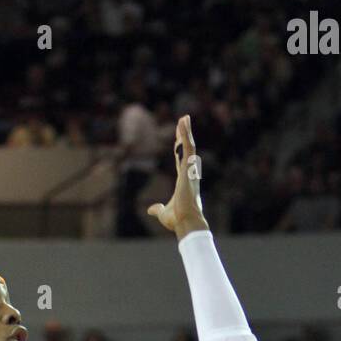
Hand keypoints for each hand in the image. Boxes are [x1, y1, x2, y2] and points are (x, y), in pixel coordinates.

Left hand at [147, 115, 208, 239]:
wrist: (186, 222)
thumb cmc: (178, 220)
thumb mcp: (163, 213)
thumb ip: (158, 208)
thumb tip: (151, 209)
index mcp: (183, 181)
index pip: (180, 161)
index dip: (179, 149)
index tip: (177, 138)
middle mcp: (188, 174)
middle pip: (185, 150)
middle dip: (184, 135)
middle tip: (182, 121)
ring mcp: (189, 171)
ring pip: (189, 146)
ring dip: (186, 132)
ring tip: (184, 118)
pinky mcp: (189, 169)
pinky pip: (188, 148)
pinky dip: (186, 135)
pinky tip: (183, 124)